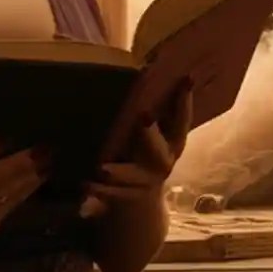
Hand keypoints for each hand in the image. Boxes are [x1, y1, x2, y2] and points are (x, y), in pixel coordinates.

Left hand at [83, 78, 193, 216]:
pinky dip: (99, 192)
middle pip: (158, 149)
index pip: (182, 118)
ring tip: (102, 167)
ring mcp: (145, 182)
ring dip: (119, 171)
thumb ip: (157, 110)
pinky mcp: (126, 197)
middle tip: (142, 118)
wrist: (141, 204)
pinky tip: (85, 185)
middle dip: (149, 134)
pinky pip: (113, 196)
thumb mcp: (157, 134)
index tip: (186, 78)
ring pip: (133, 176)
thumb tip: (149, 67)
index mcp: (173, 142)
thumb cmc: (145, 153)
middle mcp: (163, 162)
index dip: (184, 99)